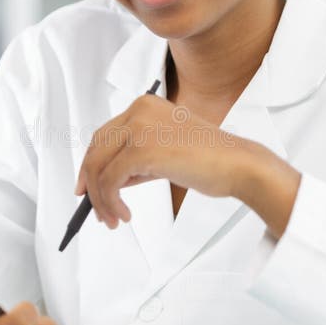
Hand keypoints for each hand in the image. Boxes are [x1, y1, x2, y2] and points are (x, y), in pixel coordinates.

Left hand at [75, 94, 251, 227]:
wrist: (238, 164)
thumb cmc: (211, 160)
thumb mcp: (165, 152)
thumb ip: (136, 160)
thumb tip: (110, 181)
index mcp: (145, 106)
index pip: (104, 135)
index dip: (91, 163)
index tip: (87, 187)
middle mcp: (138, 110)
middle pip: (96, 149)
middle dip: (90, 183)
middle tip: (93, 209)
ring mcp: (138, 128)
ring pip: (99, 166)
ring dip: (100, 198)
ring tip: (112, 219)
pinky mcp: (141, 149)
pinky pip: (110, 180)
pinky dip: (111, 202)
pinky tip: (124, 215)